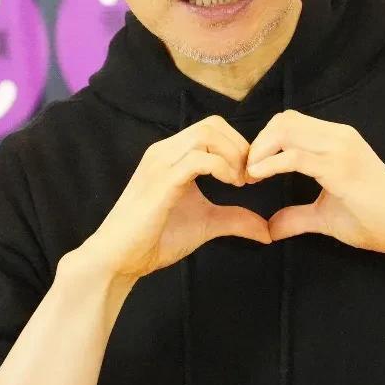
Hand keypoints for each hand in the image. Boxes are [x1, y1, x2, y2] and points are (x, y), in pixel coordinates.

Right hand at [78, 116, 270, 284]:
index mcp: (172, 155)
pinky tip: (231, 184)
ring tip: (241, 181)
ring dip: (233, 154)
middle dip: (240, 146)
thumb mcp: (205, 224)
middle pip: (212, 124)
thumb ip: (234, 220)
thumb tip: (266, 230)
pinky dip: (223, 166)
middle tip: (250, 177)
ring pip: (206, 134)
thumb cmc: (155, 239)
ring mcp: (161, 163)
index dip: (238, 145)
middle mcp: (164, 151)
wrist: (119, 259)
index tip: (250, 175)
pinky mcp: (162, 180)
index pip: (212, 128)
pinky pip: (199, 158)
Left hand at [246, 109, 384, 255]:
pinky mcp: (340, 167)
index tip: (252, 169)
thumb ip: (297, 216)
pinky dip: (270, 163)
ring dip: (260, 150)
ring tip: (250, 175)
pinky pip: (295, 155)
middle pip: (283, 120)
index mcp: (337, 139)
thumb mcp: (326, 216)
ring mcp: (340, 148)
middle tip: (246, 172)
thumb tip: (270, 227)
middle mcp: (339, 136)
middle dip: (258, 143)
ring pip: (286, 130)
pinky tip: (259, 176)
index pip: (289, 122)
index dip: (264, 141)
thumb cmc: (375, 220)